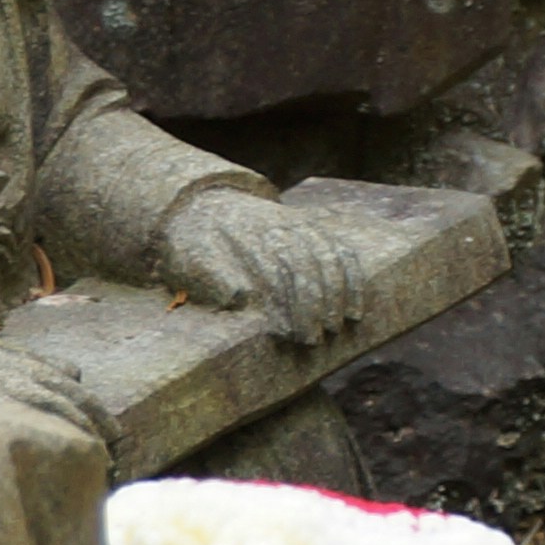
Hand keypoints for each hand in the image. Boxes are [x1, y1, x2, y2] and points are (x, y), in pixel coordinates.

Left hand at [162, 190, 388, 348]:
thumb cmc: (193, 242)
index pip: (278, 270)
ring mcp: (298, 224)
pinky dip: (353, 280)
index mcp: (248, 234)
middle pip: (306, 264)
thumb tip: (240, 295)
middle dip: (313, 304)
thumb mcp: (188, 256)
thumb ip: (212, 274)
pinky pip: (340, 251)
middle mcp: (278, 226)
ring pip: (328, 256)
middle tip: (313, 340)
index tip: (290, 335)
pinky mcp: (311, 229)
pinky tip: (356, 310)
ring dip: (336, 294)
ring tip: (335, 328)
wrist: (201, 204)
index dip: (287, 304)